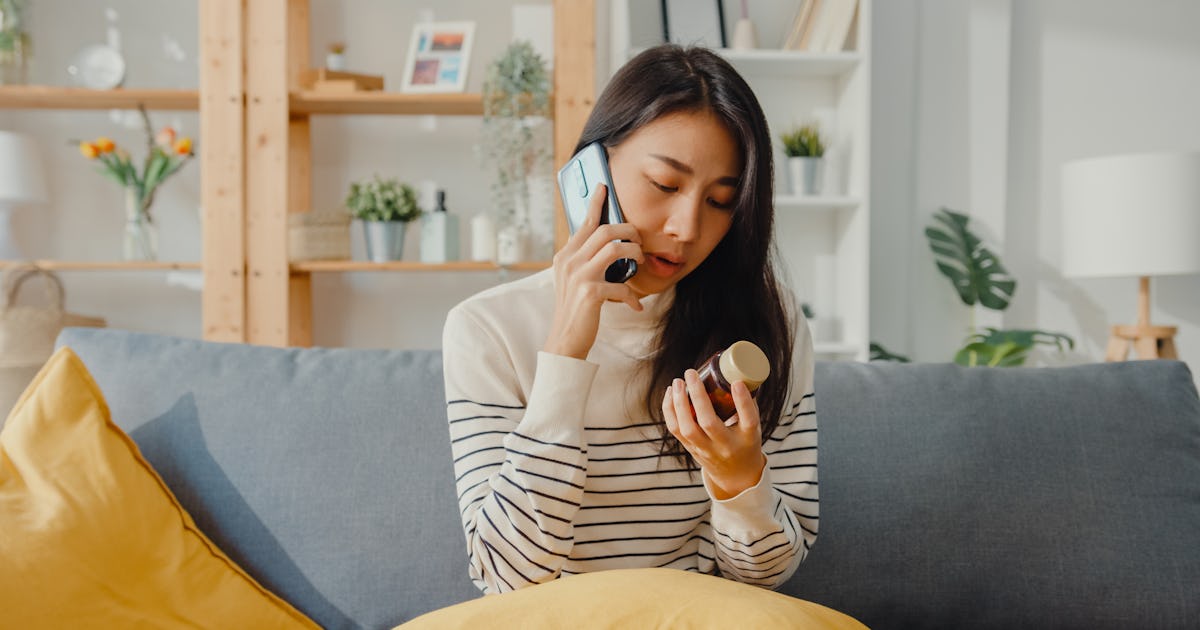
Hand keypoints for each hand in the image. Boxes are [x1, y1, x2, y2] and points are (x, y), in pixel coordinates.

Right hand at [543, 184, 644, 359]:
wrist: (565, 341)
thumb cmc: (575, 310)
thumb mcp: (574, 280)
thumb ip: (584, 260)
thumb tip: (605, 243)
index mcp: (565, 256)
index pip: (583, 223)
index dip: (595, 203)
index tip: (603, 186)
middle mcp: (568, 261)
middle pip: (605, 230)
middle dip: (629, 231)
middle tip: (638, 241)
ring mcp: (578, 276)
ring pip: (614, 248)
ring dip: (634, 253)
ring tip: (639, 263)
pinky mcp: (590, 292)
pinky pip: (621, 284)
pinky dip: (632, 295)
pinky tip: (635, 305)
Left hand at [662, 370, 765, 499]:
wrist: (736, 476)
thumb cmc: (745, 443)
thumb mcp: (753, 426)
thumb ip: (746, 403)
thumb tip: (736, 373)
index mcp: (748, 438)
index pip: (748, 420)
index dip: (743, 401)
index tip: (736, 382)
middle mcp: (725, 446)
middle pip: (708, 423)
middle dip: (697, 396)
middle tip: (691, 373)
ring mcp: (706, 450)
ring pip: (686, 428)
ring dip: (678, 403)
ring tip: (678, 382)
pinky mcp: (691, 449)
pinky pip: (675, 430)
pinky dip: (669, 410)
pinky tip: (670, 393)